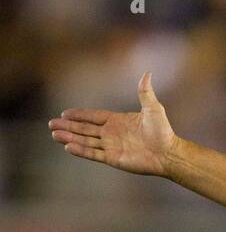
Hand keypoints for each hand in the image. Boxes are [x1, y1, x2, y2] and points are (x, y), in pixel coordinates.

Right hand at [48, 71, 176, 176]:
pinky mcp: (113, 159)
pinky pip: (93, 154)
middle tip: (51, 125)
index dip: (79, 115)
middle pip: (85, 129)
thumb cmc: (163, 131)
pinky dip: (81, 150)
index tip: (64, 114)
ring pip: (85, 141)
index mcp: (117, 121)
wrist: (168, 153)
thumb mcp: (153, 108)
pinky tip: (68, 147)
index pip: (93, 117)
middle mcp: (112, 134)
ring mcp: (111, 147)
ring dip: (70, 138)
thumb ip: (145, 91)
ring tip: (54, 135)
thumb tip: (147, 72)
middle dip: (68, 127)